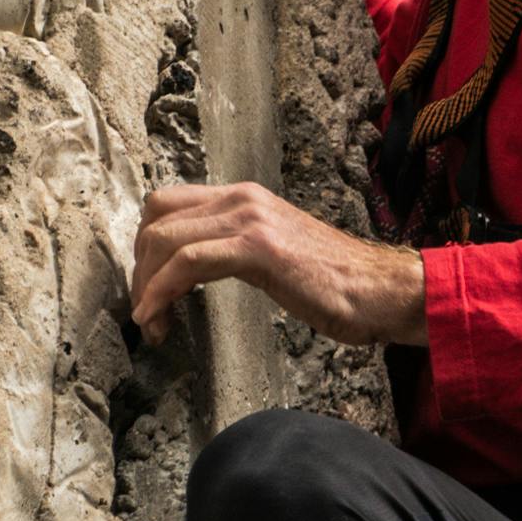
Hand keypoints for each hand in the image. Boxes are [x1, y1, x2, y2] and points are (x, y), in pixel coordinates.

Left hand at [130, 180, 425, 347]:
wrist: (381, 290)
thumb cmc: (336, 284)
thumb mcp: (274, 255)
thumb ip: (236, 250)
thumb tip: (196, 270)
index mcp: (244, 198)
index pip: (168, 205)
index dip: (147, 248)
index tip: (149, 290)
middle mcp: (242, 198)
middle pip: (156, 217)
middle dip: (140, 268)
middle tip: (146, 311)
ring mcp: (250, 219)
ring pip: (165, 238)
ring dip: (146, 285)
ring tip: (150, 322)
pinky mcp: (258, 247)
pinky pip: (187, 262)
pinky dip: (160, 291)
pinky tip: (157, 317)